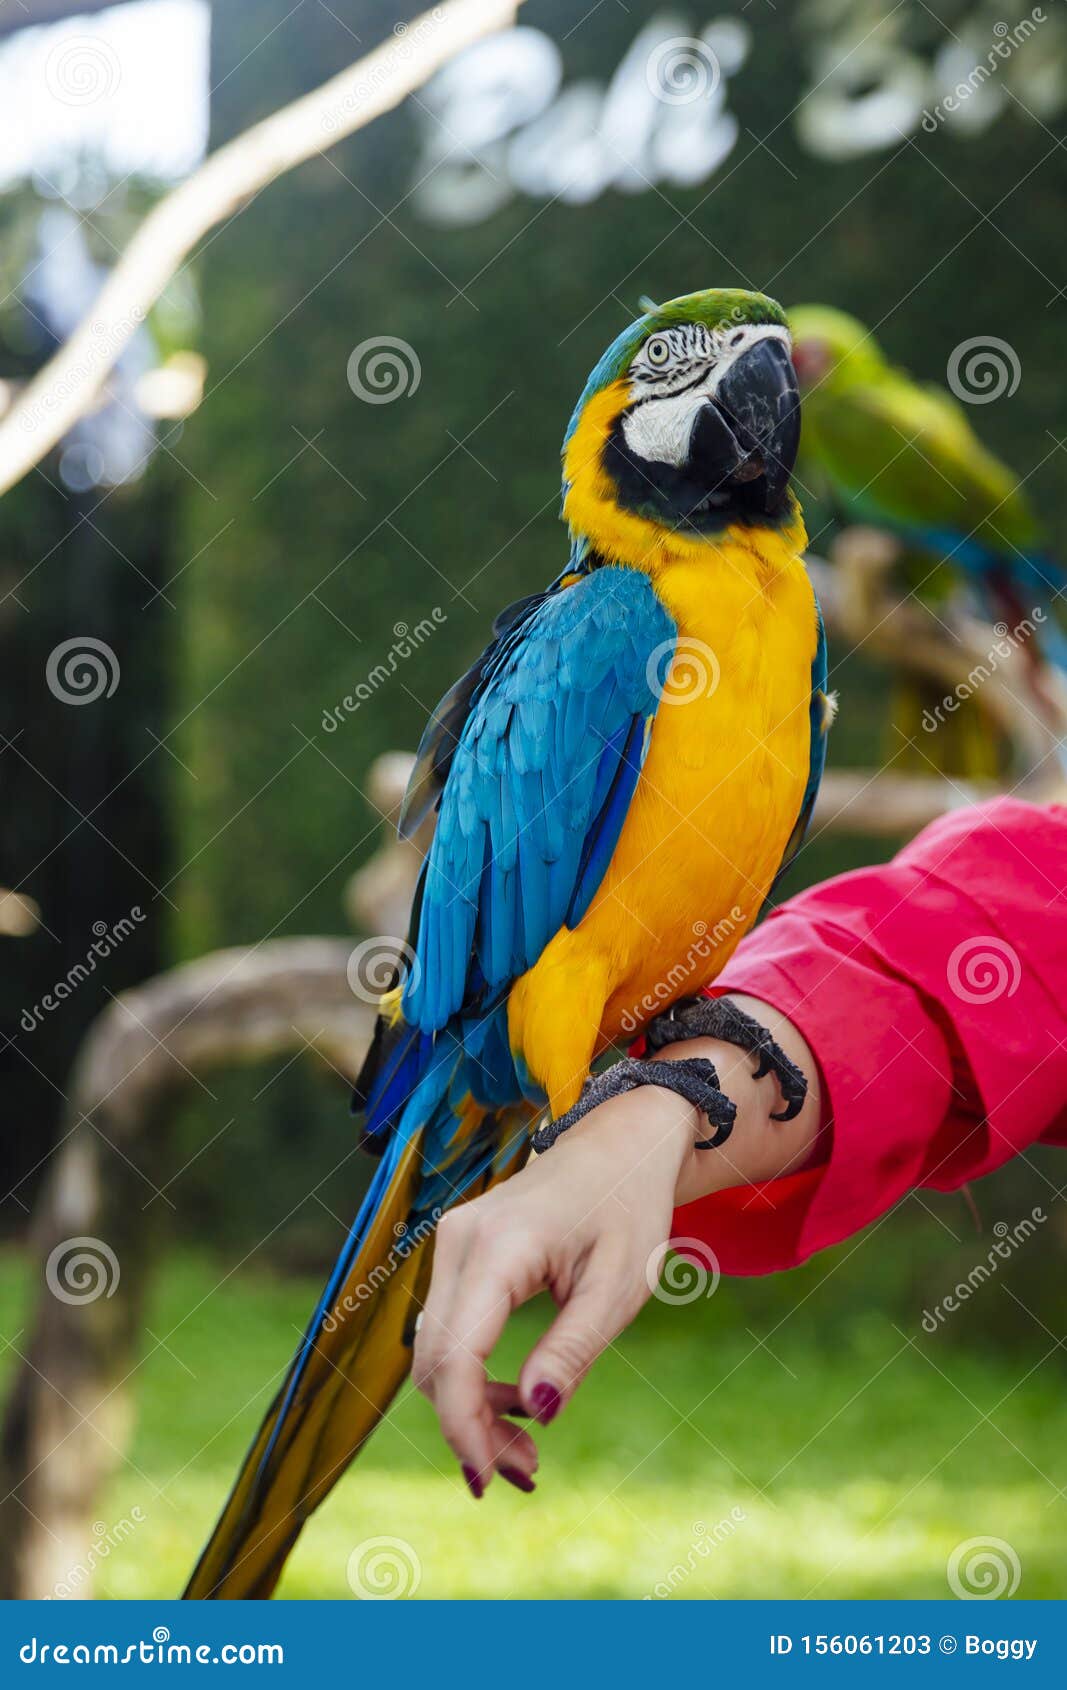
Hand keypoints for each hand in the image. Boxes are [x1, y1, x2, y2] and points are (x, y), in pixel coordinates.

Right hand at [410, 994, 819, 1496]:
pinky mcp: (458, 1253)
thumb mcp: (621, 1286)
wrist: (619, 1145)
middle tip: (526, 1474)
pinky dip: (470, 1376)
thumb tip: (535, 1412)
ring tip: (527, 1451)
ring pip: (435, 1351)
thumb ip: (574, 1348)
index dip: (464, 1427)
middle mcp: (459, 1240)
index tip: (493, 1479)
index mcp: (500, 1245)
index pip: (455, 1355)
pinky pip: (448, 1329)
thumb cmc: (628, 1208)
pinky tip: (513, 1403)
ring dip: (468, 1408)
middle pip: (434, 1361)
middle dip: (469, 1429)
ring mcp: (451, 1243)